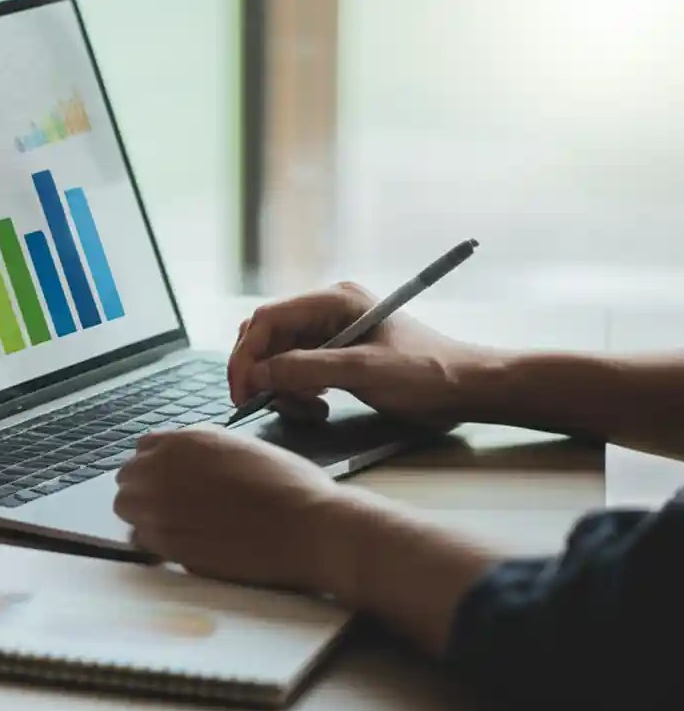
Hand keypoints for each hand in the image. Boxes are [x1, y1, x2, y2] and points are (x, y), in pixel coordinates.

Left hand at [113, 425, 499, 656]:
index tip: (172, 480)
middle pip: (128, 476)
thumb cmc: (291, 487)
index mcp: (187, 439)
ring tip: (175, 525)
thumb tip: (187, 466)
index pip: (145, 447)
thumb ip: (205, 453)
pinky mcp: (167, 541)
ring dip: (144, 514)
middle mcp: (165, 467)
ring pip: (125, 506)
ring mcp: (161, 505)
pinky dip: (154, 542)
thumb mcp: (242, 449)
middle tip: (172, 506)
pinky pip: (139, 538)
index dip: (158, 465)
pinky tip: (183, 544)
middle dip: (146, 489)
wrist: (309, 527)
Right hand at [228, 281, 494, 425]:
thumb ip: (305, 369)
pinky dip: (297, 392)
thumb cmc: (425, 373)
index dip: (248, 355)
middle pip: (267, 337)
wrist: (467, 389)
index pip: (267, 319)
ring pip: (278, 357)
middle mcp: (327, 311)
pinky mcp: (336, 354)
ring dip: (281, 387)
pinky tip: (317, 408)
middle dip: (261, 373)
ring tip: (307, 410)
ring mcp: (330, 332)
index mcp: (333, 300)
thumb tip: (257, 375)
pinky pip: (297, 371)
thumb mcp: (362, 371)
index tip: (243, 391)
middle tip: (260, 404)